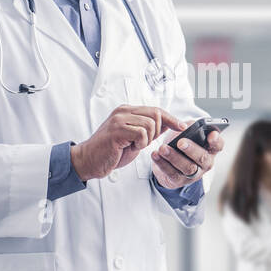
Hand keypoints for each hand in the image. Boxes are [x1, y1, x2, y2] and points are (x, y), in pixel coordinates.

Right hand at [70, 106, 185, 180]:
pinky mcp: (117, 129)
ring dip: (146, 140)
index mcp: (127, 111)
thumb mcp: (135, 139)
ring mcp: (119, 119)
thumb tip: (169, 123)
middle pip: (155, 114)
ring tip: (133, 145)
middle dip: (157, 132)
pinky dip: (140, 143)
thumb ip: (149, 130)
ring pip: (150, 125)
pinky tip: (129, 147)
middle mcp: (123, 111)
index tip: (181, 126)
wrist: (89, 160)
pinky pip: (141, 133)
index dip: (171, 118)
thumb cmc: (110, 152)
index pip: (155, 110)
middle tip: (144, 143)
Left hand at [151, 122, 223, 188]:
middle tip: (181, 142)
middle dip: (191, 149)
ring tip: (163, 148)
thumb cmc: (180, 143)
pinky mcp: (179, 181)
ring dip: (174, 157)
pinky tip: (155, 155)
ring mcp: (193, 174)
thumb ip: (189, 126)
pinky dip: (162, 164)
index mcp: (210, 149)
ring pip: (187, 167)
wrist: (167, 161)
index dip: (216, 140)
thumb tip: (186, 126)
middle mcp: (205, 163)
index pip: (218, 145)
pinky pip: (172, 173)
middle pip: (202, 158)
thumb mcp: (185, 131)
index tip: (211, 134)